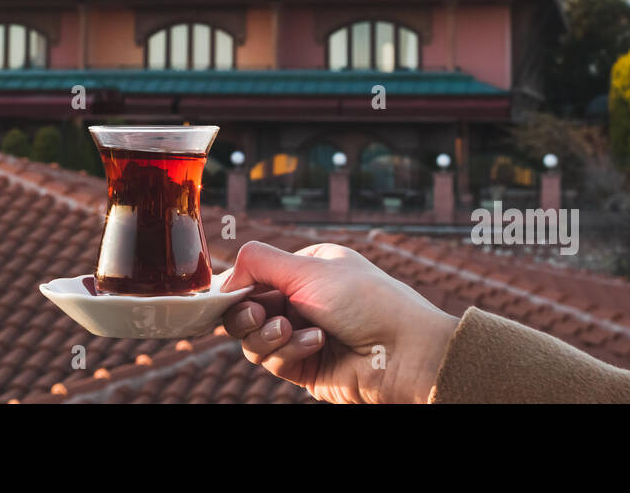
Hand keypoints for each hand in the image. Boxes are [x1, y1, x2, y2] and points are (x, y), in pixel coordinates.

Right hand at [220, 241, 458, 403]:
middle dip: (245, 315)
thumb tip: (224, 276)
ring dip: (269, 335)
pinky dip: (289, 350)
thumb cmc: (365, 299)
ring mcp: (301, 335)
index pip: (253, 276)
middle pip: (245, 311)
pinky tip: (316, 342)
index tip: (227, 296)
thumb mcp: (309, 269)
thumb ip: (259, 263)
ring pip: (254, 340)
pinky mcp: (304, 367)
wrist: (404, 349)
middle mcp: (300, 300)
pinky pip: (273, 361)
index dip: (236, 288)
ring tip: (291, 329)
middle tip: (258, 316)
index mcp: (304, 269)